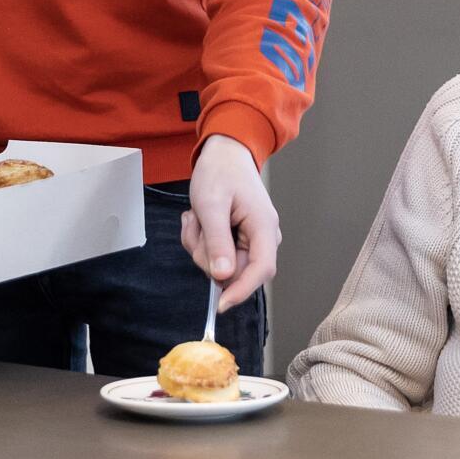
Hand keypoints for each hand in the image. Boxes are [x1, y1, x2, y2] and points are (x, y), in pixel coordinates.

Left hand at [182, 134, 281, 310]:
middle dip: (207, 254)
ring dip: (200, 244)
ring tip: (197, 217)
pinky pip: (216, 255)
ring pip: (221, 265)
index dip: (241, 291)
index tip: (220, 304)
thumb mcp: (211, 204)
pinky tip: (199, 219)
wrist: (225, 154)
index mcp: (264, 228)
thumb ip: (218, 241)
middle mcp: (263, 239)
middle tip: (195, 225)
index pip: (260, 271)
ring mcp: (251, 241)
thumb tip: (223, 276)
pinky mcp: (238, 241)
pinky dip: (201, 241)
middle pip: (234, 271)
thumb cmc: (220, 172)